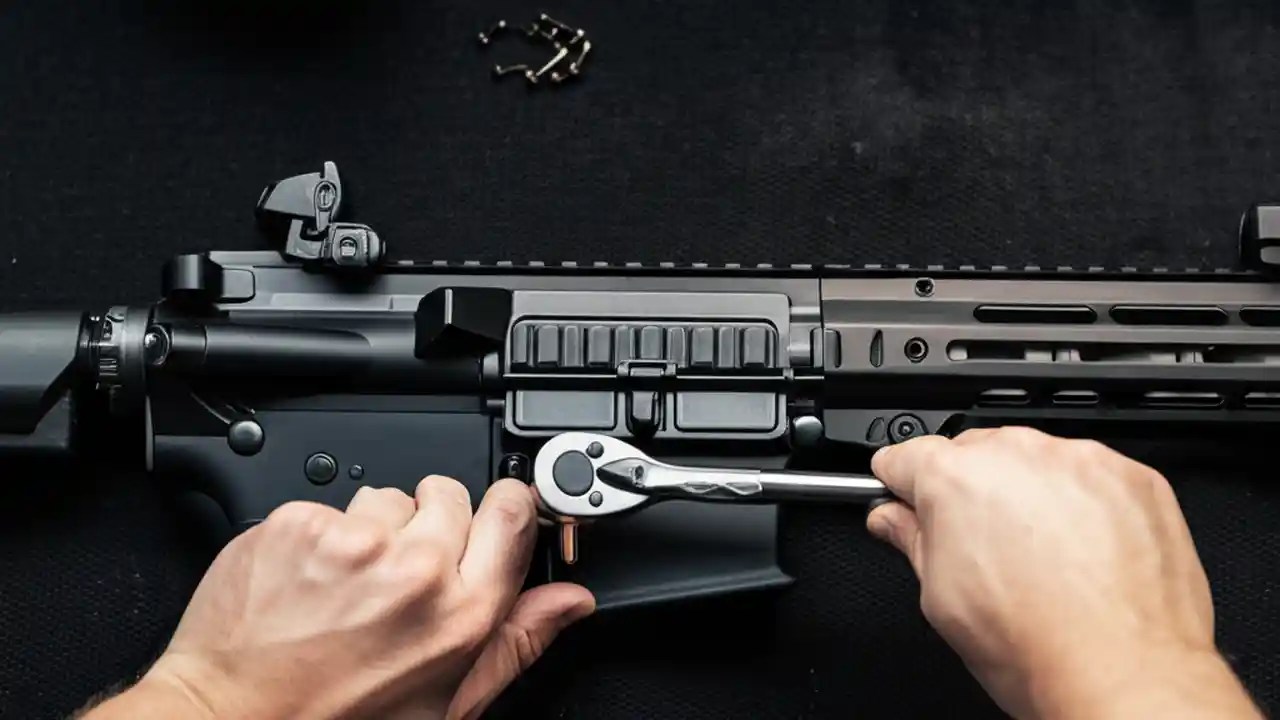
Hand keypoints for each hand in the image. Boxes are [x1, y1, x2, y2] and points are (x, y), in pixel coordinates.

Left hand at [83, 476, 594, 719]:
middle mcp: (414, 570)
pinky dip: (320, 536)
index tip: (492, 516)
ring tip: (346, 587)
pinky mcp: (297, 524)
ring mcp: (352, 542)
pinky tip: (308, 581)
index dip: (505, 507)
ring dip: (373, 529)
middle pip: (450, 494)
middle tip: (400, 576)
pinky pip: (327, 506)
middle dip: (431, 525)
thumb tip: (572, 600)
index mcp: (462, 613)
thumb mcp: (447, 703)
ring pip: (386, 497)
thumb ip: (517, 641)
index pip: (511, 511)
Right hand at [867, 427, 1259, 719]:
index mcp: (956, 478)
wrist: (1127, 677)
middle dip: (970, 491)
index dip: (900, 485)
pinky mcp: (1134, 478)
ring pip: (1036, 460)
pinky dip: (1085, 505)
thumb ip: (911, 541)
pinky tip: (1085, 555)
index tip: (908, 504)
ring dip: (1029, 494)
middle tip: (985, 550)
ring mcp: (1082, 461)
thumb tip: (894, 520)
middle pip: (974, 453)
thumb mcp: (942, 600)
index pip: (905, 455)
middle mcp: (1018, 454)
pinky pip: (1093, 476)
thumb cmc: (1037, 647)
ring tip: (1044, 558)